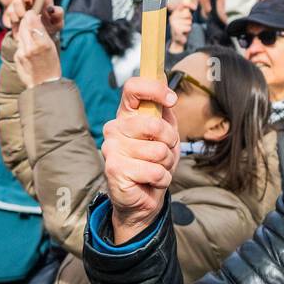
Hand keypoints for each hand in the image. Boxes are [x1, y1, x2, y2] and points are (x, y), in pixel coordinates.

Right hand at [3, 0, 63, 38]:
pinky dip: (14, 17)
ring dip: (19, 8)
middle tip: (27, 0)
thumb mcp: (57, 23)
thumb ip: (58, 15)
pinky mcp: (12, 13)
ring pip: (16, 0)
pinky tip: (19, 22)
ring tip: (24, 17)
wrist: (39, 39)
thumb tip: (51, 9)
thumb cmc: (51, 27)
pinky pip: (9, 11)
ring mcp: (21, 4)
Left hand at [14, 8, 61, 88]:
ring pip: (20, 33)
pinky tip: (28, 47)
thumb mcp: (51, 47)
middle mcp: (31, 47)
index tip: (33, 13)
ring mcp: (23, 53)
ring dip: (23, 31)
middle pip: (24, 25)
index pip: (32, 20)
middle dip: (27, 21)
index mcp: (43, 43)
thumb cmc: (51, 64)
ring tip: (31, 35)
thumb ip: (41, 32)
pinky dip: (22, 42)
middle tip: (31, 20)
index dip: (31, 15)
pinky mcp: (17, 57)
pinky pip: (18, 44)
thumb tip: (33, 18)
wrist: (44, 84)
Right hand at [102, 77, 179, 241]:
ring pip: (158, 151)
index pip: (133, 88)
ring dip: (165, 164)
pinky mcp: (114, 169)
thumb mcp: (166, 133)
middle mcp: (114, 128)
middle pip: (154, 124)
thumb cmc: (154, 162)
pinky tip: (149, 181)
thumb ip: (165, 111)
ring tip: (154, 168)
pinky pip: (154, 170)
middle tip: (163, 153)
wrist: (143, 197)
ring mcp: (112, 148)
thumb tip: (166, 86)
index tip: (171, 100)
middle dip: (170, 142)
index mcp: (126, 115)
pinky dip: (161, 178)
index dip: (154, 89)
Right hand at [166, 0, 193, 49]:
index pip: (183, 5)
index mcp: (174, 13)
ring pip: (189, 22)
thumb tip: (194, 6)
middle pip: (188, 14)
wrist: (177, 40)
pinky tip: (184, 33)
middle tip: (185, 24)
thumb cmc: (182, 27)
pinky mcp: (176, 31)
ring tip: (184, 29)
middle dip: (189, 19)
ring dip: (189, 26)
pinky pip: (188, 28)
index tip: (194, 9)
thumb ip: (188, 10)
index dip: (190, 5)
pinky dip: (188, 31)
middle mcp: (172, 17)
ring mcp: (173, 24)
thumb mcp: (185, 17)